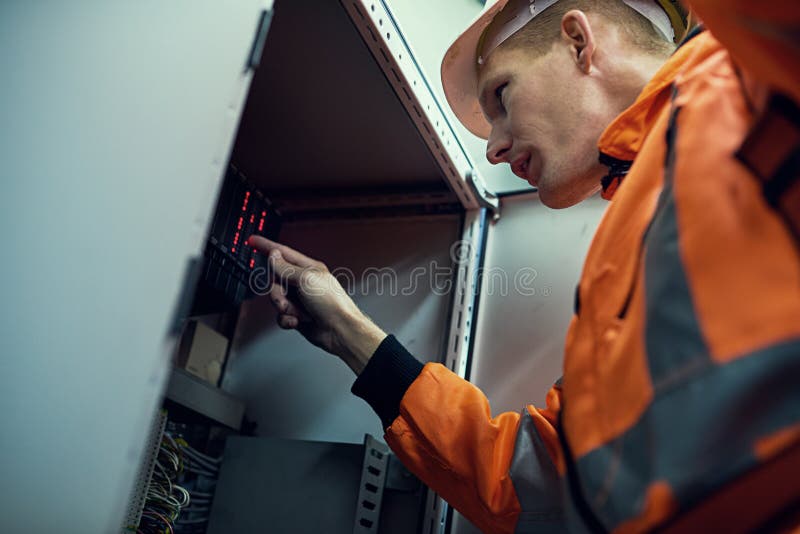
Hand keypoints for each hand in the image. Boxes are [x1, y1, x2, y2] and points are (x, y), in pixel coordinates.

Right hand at [247, 236, 385, 374]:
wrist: (339, 330)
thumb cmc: (331, 303)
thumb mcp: (305, 279)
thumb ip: (285, 268)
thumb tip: (273, 255)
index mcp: (308, 268)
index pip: (282, 252)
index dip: (266, 246)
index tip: (252, 241)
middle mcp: (303, 282)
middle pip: (275, 280)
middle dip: (277, 292)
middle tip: (284, 298)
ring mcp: (300, 299)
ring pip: (276, 299)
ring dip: (283, 307)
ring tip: (296, 312)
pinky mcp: (298, 315)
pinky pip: (281, 315)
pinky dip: (286, 319)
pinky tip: (297, 320)